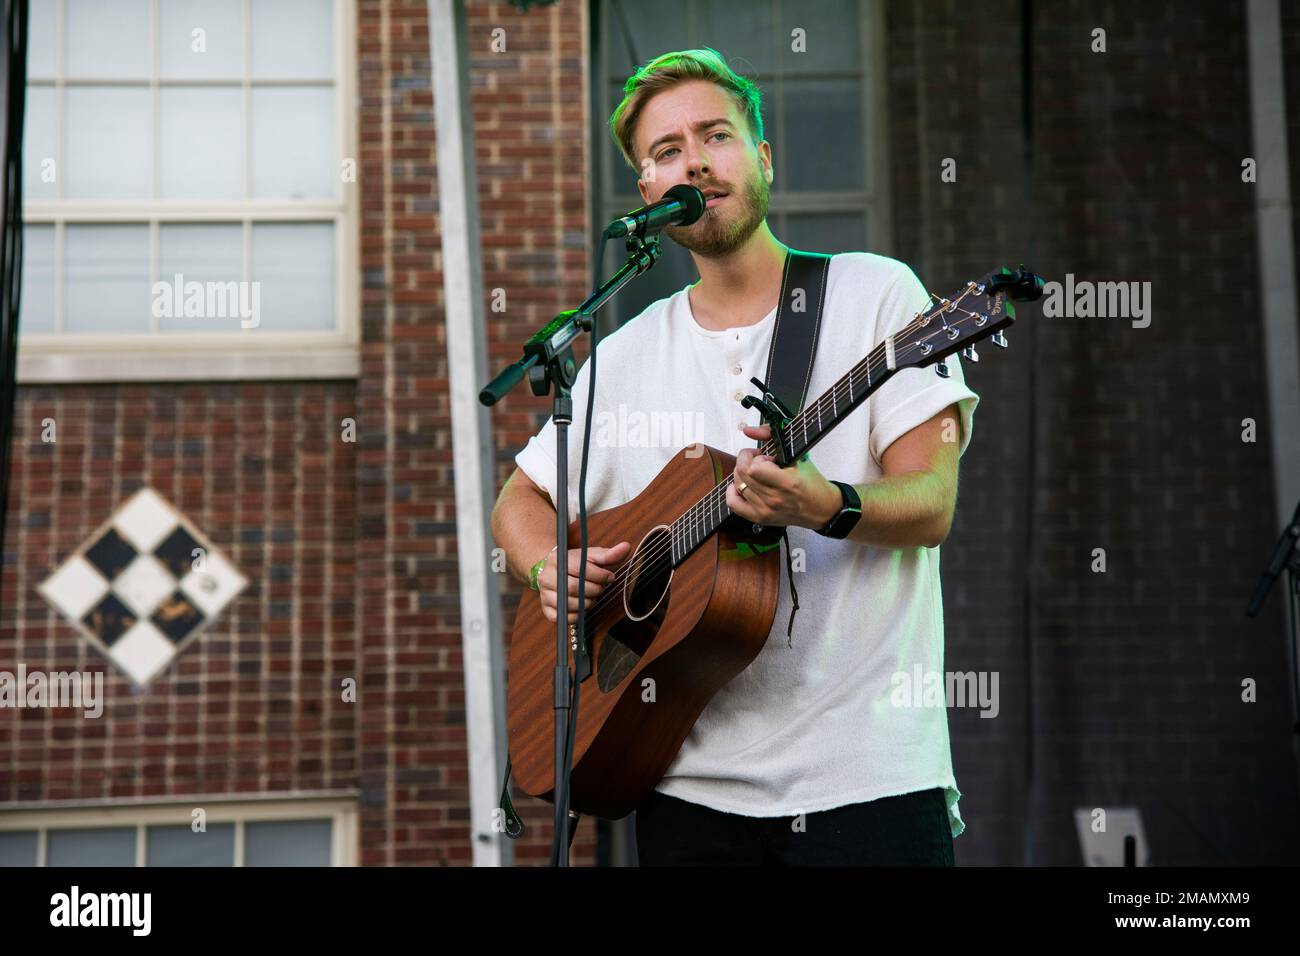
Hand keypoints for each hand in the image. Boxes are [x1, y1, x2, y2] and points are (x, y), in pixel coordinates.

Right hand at [536, 541, 631, 622]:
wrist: (554, 572)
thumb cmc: (576, 564)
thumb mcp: (591, 556)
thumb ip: (609, 554)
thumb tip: (627, 547)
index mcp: (557, 560)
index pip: (581, 569)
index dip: (600, 575)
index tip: (610, 577)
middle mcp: (546, 577)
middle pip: (575, 588)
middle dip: (595, 590)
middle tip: (600, 587)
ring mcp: (545, 595)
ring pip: (572, 604)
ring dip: (588, 602)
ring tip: (591, 595)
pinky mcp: (547, 610)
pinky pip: (566, 617)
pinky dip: (579, 614)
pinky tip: (582, 604)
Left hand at [726, 424, 840, 528]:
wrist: (821, 508)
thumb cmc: (811, 482)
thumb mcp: (798, 455)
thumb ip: (772, 435)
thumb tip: (747, 430)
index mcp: (786, 483)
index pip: (754, 468)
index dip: (756, 457)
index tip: (766, 456)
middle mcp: (774, 498)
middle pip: (742, 474)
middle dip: (746, 461)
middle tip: (759, 460)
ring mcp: (765, 510)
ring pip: (737, 485)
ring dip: (743, 474)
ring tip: (756, 473)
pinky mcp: (760, 518)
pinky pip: (734, 504)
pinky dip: (733, 492)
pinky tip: (742, 485)